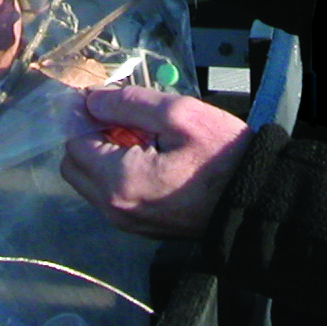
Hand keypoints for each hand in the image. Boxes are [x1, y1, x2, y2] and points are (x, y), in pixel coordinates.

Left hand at [61, 85, 250, 238]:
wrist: (253, 202)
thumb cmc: (221, 156)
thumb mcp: (179, 115)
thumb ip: (128, 103)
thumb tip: (91, 100)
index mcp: (119, 180)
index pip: (74, 141)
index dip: (84, 115)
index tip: (104, 98)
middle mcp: (114, 208)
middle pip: (74, 165)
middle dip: (90, 137)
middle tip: (125, 119)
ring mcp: (126, 222)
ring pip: (91, 182)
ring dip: (103, 156)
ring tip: (142, 137)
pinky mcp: (140, 226)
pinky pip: (111, 196)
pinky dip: (117, 174)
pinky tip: (150, 157)